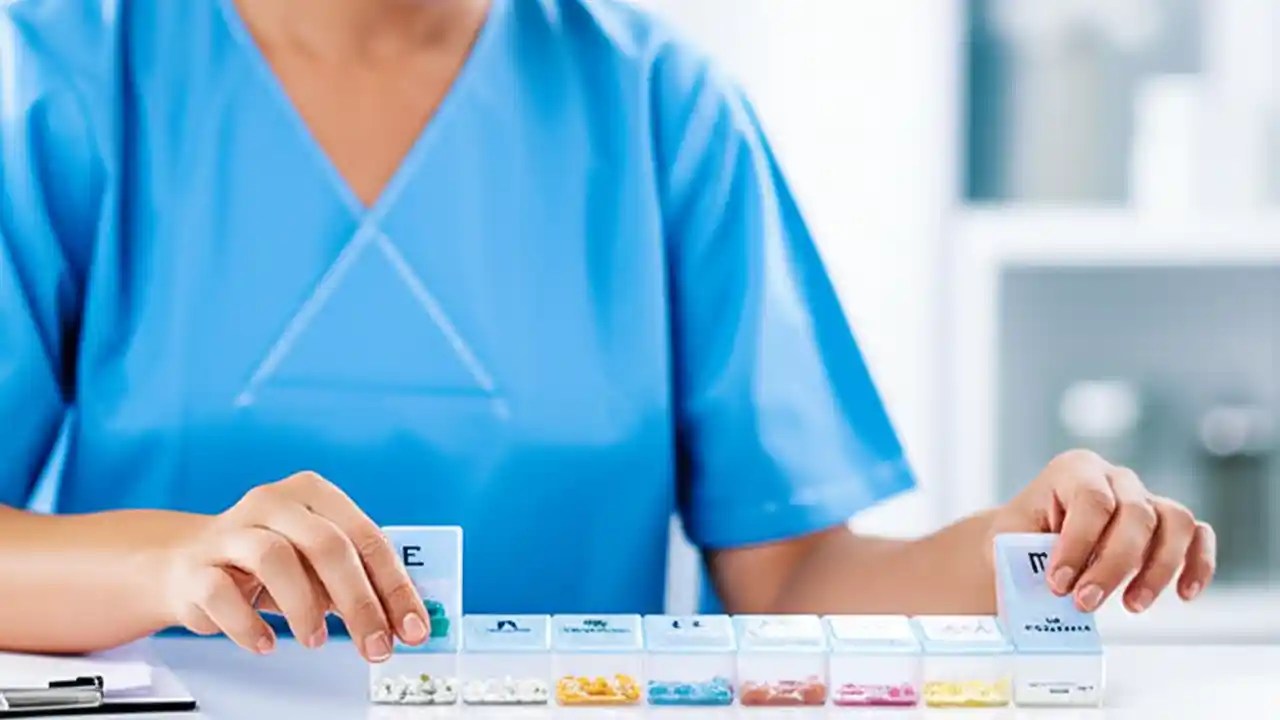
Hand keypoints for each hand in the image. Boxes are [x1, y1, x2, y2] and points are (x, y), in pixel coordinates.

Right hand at [156, 471, 427, 660]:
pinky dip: (249, 625)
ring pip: (276, 559)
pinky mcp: (196, 566)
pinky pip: (223, 593)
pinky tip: (266, 642)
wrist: (185, 563)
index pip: (367, 537)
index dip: (394, 586)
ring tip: (315, 639)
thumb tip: (400, 620)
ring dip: (305, 608)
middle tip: (375, 645)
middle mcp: (274, 502)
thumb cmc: (265, 562)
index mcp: (314, 494)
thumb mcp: (316, 564)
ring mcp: (231, 531)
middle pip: (328, 546)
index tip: (411, 627)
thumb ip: (357, 584)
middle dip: (360, 603)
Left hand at [993, 449, 1215, 612]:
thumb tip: (1038, 580)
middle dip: (1113, 565)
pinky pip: (1198, 535)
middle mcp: (1116, 478)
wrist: (1028, 541)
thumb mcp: (1007, 538)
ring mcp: (1146, 498)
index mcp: (1074, 470)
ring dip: (1159, 569)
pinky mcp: (1167, 524)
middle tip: (1086, 602)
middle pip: (1136, 514)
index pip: (1091, 501)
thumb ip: (1019, 553)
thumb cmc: (1019, 537)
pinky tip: (1185, 593)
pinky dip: (1198, 564)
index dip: (1079, 544)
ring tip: (1131, 605)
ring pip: (1175, 523)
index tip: (1059, 583)